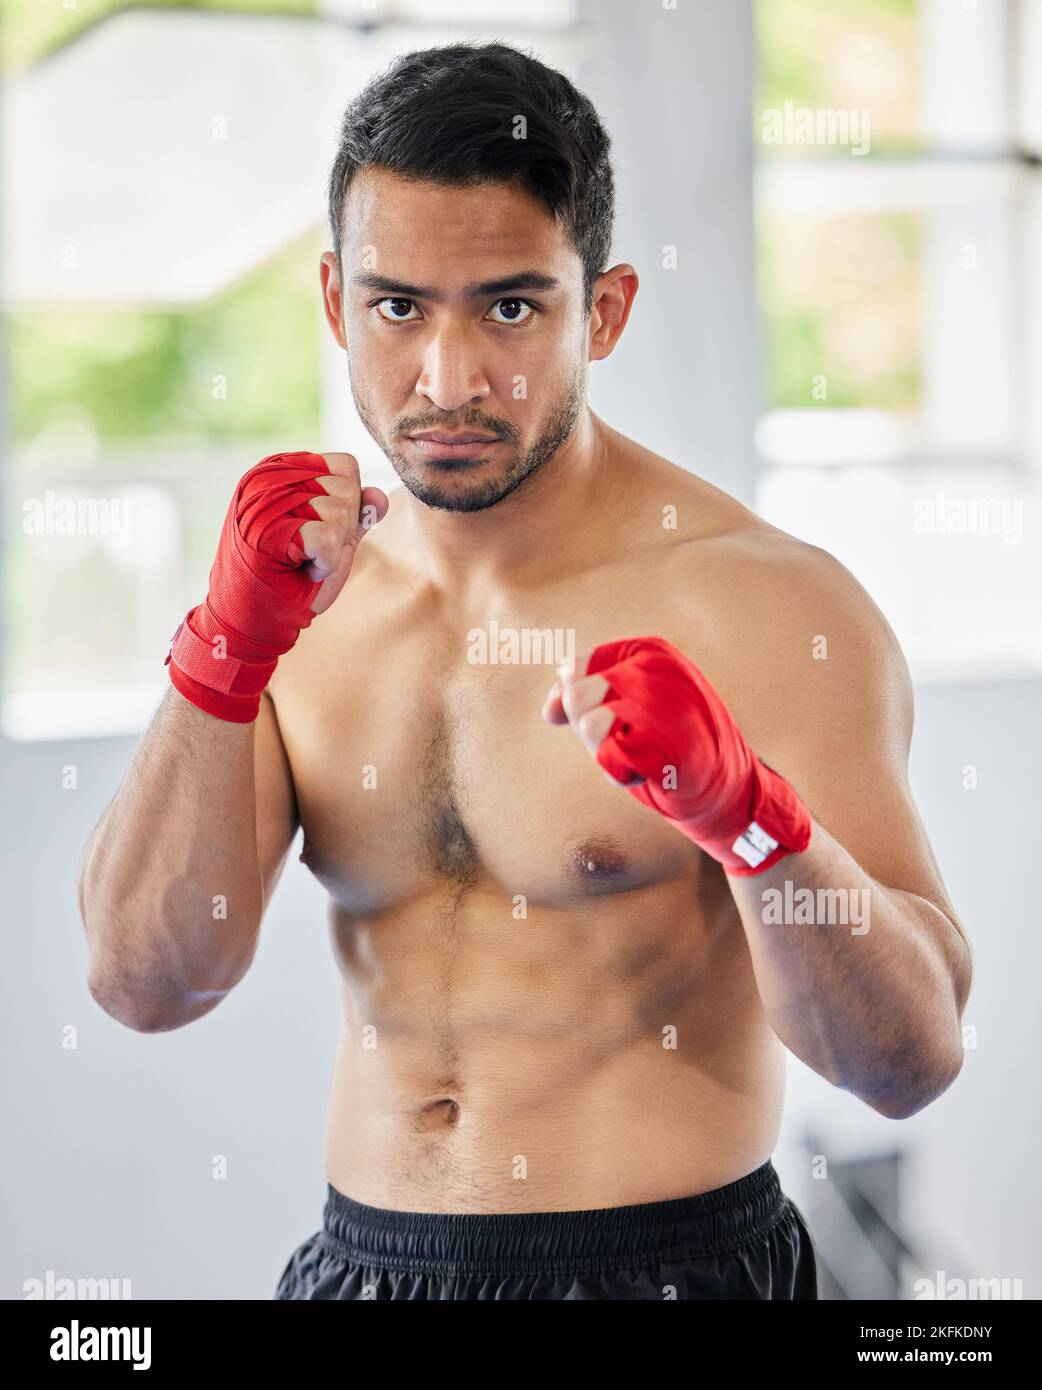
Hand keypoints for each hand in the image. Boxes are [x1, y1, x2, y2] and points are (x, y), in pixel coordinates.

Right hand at [166, 451, 387, 721]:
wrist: (255, 620)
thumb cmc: (290, 579)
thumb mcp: (332, 539)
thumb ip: (357, 513)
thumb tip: (379, 496)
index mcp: (280, 469)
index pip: (346, 467)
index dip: (348, 505)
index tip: (318, 531)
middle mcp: (267, 477)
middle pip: (347, 488)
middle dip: (342, 528)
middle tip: (308, 551)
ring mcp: (264, 502)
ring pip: (340, 512)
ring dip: (332, 549)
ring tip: (301, 561)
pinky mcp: (267, 531)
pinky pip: (329, 538)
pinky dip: (325, 563)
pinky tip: (302, 570)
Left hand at [543, 636, 811, 875]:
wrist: (728, 785)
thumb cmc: (670, 743)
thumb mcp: (629, 708)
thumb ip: (588, 698)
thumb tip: (550, 710)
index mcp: (651, 653)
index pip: (577, 668)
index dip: (567, 699)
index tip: (574, 717)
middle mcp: (660, 670)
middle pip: (578, 696)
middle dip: (586, 729)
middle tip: (622, 741)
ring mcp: (667, 705)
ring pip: (591, 724)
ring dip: (604, 751)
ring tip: (638, 753)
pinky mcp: (670, 744)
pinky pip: (611, 757)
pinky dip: (620, 772)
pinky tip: (647, 771)